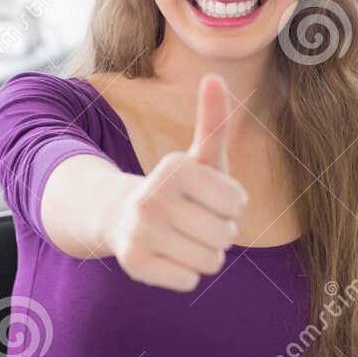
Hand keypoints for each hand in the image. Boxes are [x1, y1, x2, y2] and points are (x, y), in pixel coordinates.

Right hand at [105, 75, 247, 291]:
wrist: (120, 216)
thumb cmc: (177, 188)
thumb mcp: (198, 157)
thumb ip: (212, 121)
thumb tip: (213, 76)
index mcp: (175, 167)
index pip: (237, 204)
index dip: (230, 205)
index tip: (207, 198)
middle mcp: (153, 197)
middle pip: (226, 235)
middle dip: (219, 232)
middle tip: (194, 222)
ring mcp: (140, 231)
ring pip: (210, 261)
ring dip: (204, 254)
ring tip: (182, 238)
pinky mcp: (134, 263)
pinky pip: (190, 280)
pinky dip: (185, 273)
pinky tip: (167, 256)